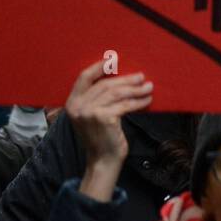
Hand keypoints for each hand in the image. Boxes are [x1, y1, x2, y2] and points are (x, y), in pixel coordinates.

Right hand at [63, 61, 152, 200]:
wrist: (102, 161)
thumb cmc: (100, 137)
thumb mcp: (91, 116)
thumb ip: (96, 99)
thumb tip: (119, 78)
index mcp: (72, 103)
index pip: (84, 78)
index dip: (99, 67)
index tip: (114, 59)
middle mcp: (78, 106)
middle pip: (105, 84)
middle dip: (126, 79)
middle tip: (141, 77)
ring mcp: (90, 112)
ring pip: (117, 93)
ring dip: (136, 89)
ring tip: (148, 87)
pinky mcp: (104, 118)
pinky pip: (125, 105)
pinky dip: (138, 102)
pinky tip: (147, 100)